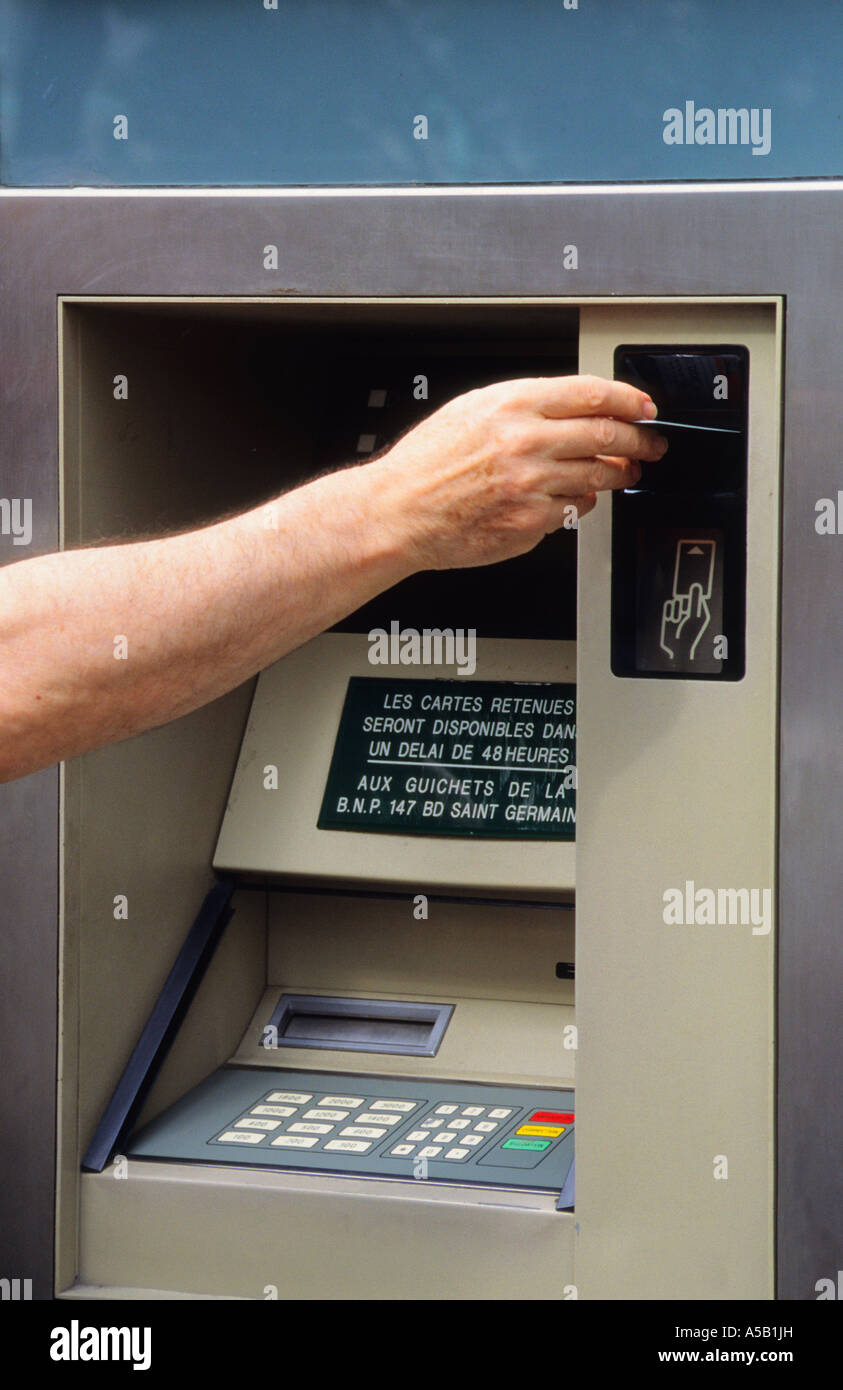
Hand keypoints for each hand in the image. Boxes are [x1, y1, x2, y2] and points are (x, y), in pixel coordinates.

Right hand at [368, 374, 667, 570]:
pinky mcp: (531, 522)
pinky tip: (570, 497)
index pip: (593, 394)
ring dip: (618, 475)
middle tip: (650, 445)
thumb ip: (526, 405)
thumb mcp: (472, 409)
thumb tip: (578, 407)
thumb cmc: (428, 463)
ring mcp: (530, 485)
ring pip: (599, 476)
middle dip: (640, 441)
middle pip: (608, 436)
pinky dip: (581, 503)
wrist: (399, 511)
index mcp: (512, 403)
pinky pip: (576, 509)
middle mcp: (525, 442)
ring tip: (622, 473)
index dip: (630, 400)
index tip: (645, 408)